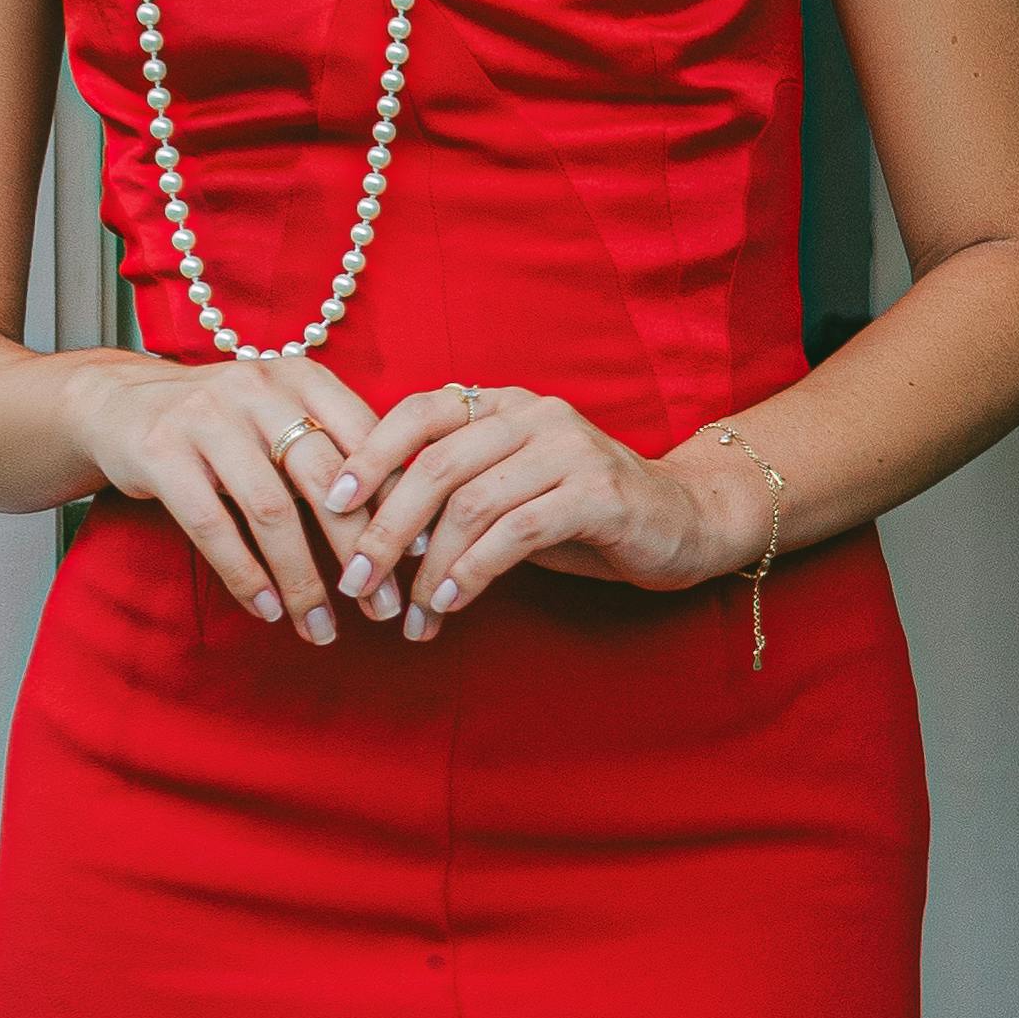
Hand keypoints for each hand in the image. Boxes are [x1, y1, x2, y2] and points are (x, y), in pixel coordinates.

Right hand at [69, 344, 384, 643]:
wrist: (120, 404)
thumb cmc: (222, 425)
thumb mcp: (279, 417)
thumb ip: (330, 452)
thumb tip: (404, 525)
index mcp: (300, 377)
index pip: (364, 436)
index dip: (395, 496)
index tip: (418, 553)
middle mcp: (257, 389)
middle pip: (324, 479)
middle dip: (358, 550)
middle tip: (381, 604)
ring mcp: (206, 418)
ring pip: (271, 510)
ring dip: (301, 579)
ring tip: (321, 627)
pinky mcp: (162, 452)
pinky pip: (212, 525)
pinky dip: (245, 574)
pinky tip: (266, 609)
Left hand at [322, 373, 730, 640]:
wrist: (684, 521)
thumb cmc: (584, 513)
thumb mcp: (511, 494)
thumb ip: (455, 495)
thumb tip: (374, 532)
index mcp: (504, 404)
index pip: (421, 411)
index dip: (371, 453)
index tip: (334, 503)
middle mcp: (535, 414)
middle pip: (436, 465)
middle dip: (386, 528)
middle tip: (355, 581)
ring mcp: (570, 448)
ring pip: (472, 503)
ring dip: (430, 567)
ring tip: (410, 613)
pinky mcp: (598, 492)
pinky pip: (516, 532)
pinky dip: (475, 571)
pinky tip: (453, 604)